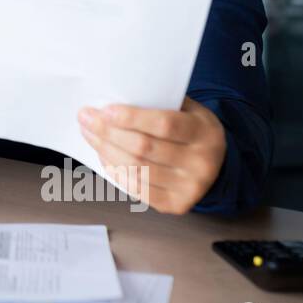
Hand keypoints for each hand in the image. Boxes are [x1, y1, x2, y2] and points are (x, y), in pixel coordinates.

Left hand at [76, 97, 226, 213]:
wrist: (217, 163)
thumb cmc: (192, 129)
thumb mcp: (187, 109)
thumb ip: (159, 103)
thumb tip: (115, 98)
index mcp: (204, 132)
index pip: (164, 125)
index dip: (131, 118)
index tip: (104, 110)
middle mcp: (201, 162)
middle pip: (143, 148)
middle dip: (108, 132)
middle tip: (86, 118)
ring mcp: (189, 187)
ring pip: (136, 169)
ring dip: (105, 150)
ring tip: (89, 134)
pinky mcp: (176, 204)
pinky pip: (137, 189)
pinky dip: (116, 172)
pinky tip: (104, 156)